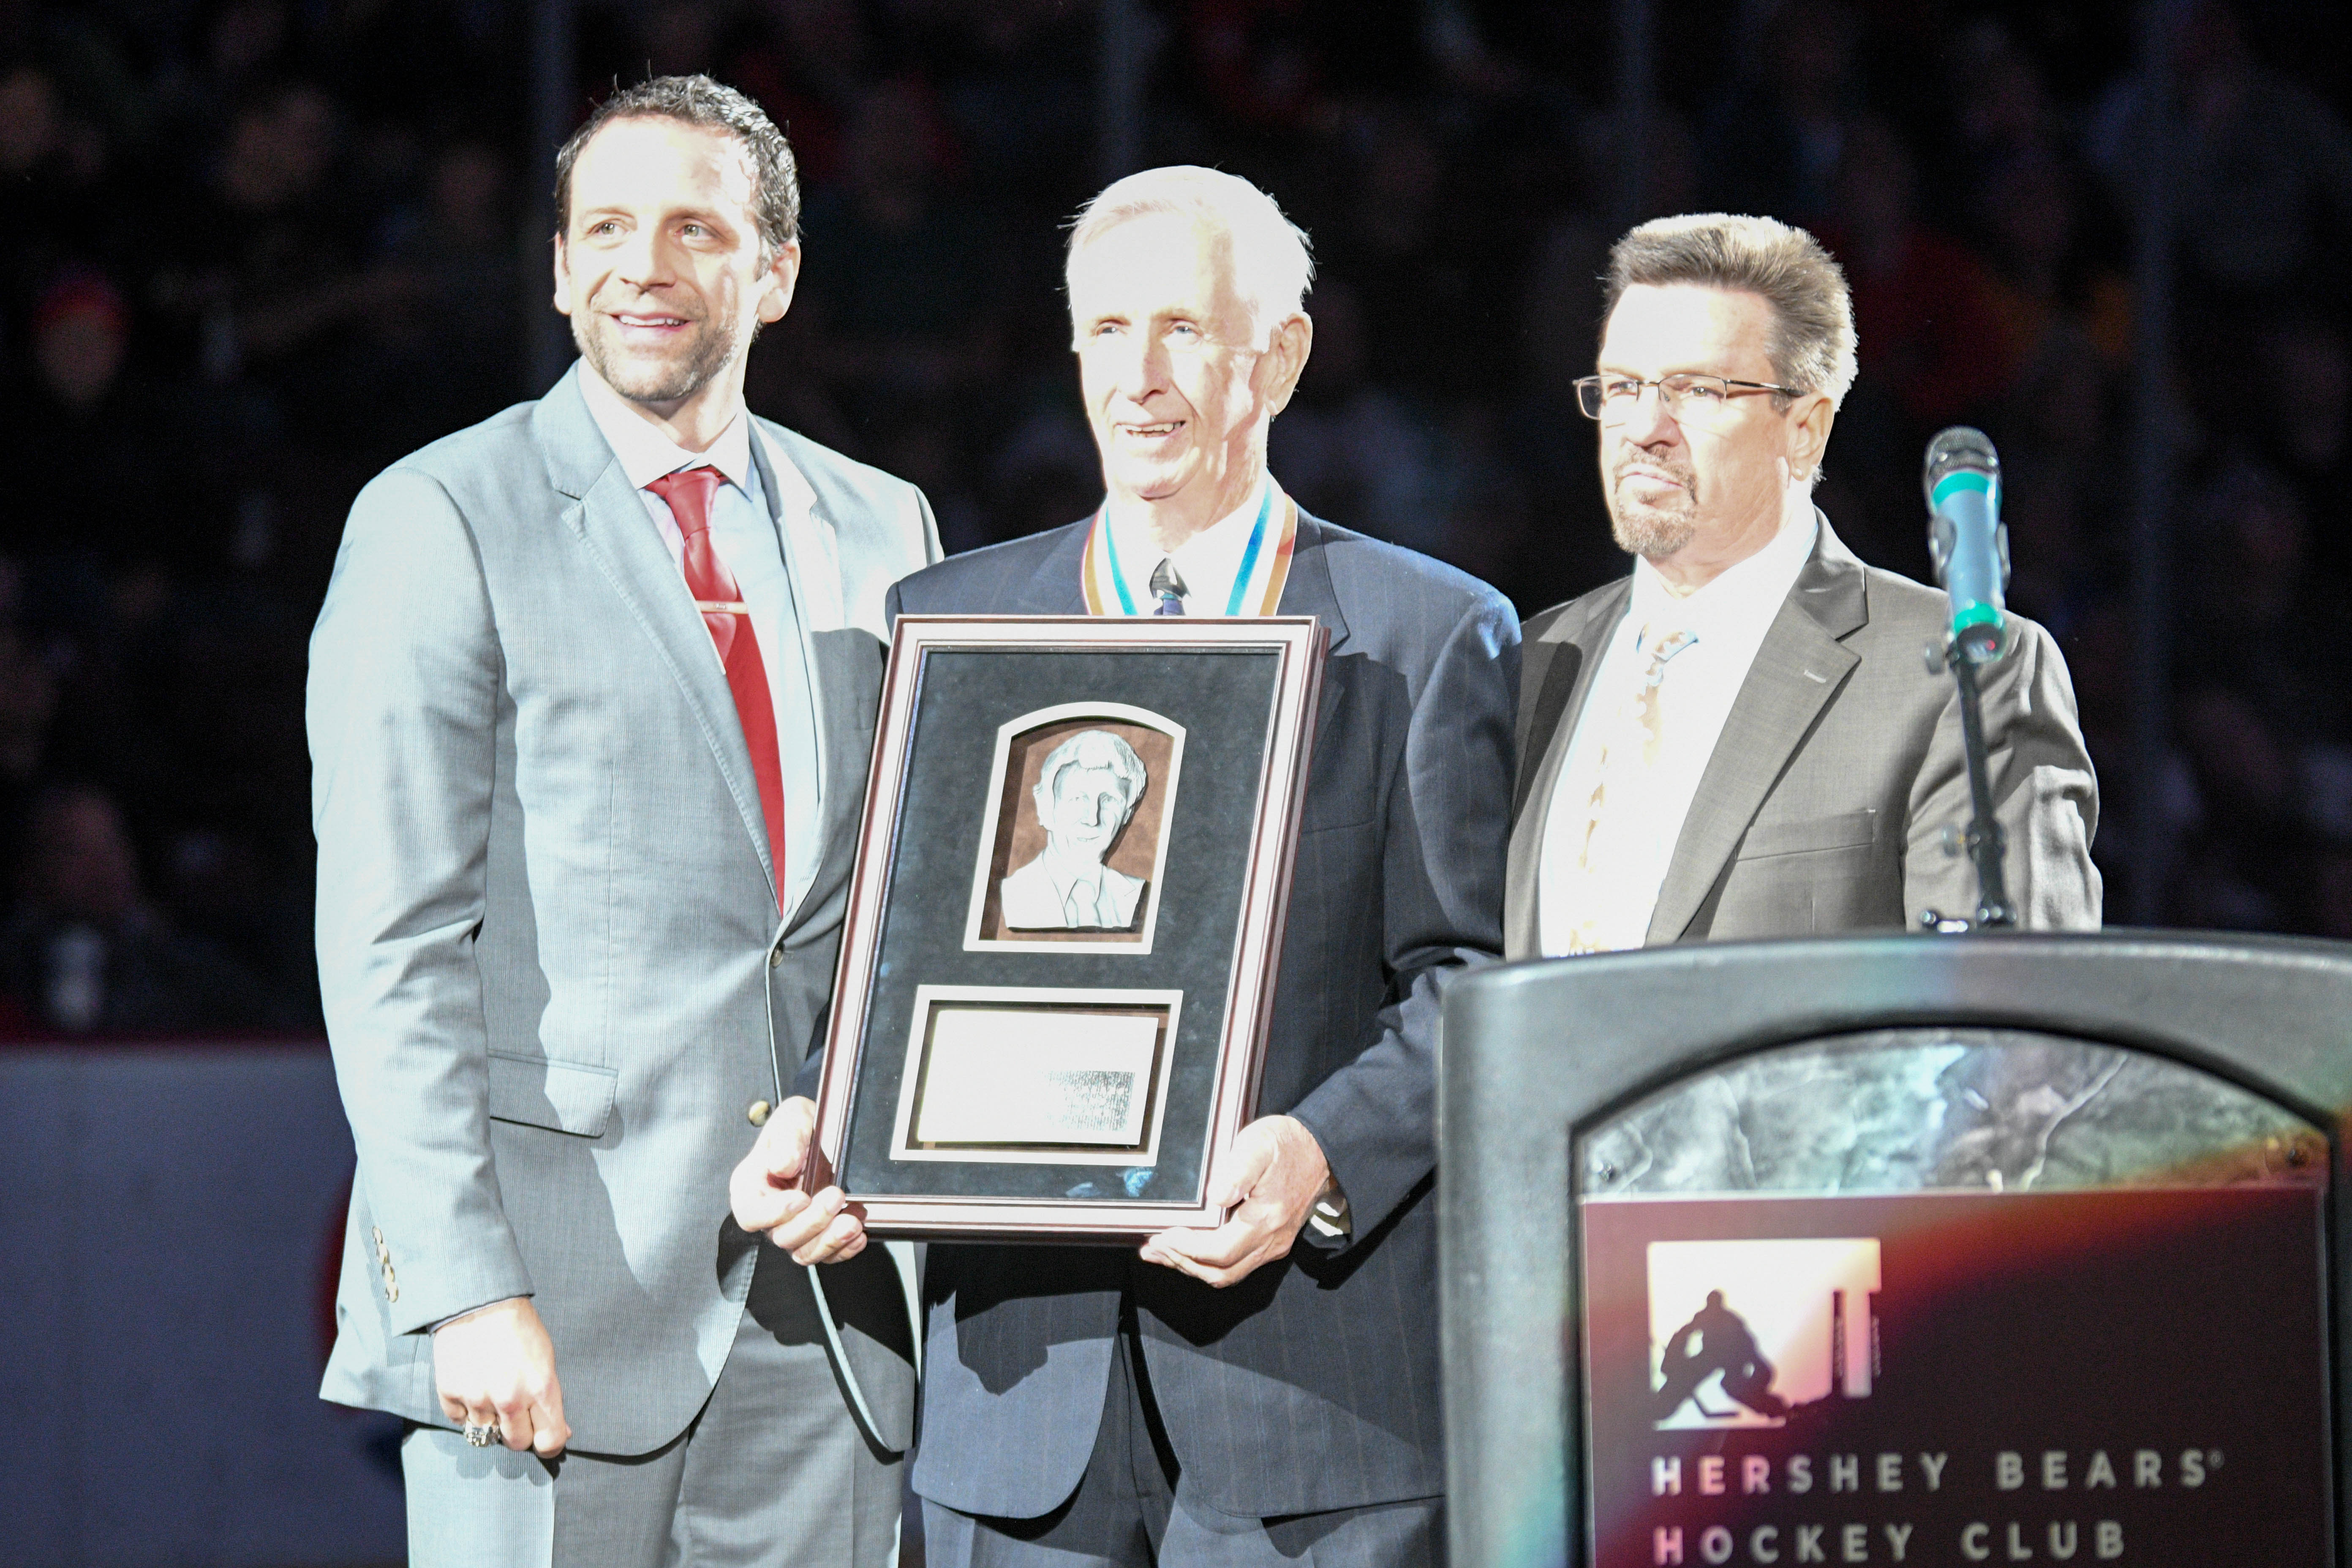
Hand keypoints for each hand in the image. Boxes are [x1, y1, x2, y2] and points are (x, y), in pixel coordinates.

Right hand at [433, 1297, 568, 1456]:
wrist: (479, 1302)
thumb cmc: (519, 1328)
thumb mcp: (546, 1359)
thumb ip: (550, 1398)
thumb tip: (561, 1432)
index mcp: (541, 1388)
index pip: (549, 1441)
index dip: (549, 1444)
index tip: (546, 1440)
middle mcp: (510, 1399)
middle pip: (516, 1443)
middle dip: (518, 1432)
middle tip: (516, 1411)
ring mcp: (477, 1398)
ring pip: (485, 1434)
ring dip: (490, 1420)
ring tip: (491, 1391)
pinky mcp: (450, 1393)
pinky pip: (459, 1420)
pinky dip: (465, 1410)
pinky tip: (471, 1385)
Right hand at [729, 1096, 868, 1264]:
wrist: (823, 1135)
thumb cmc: (799, 1127)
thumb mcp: (793, 1118)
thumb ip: (788, 1139)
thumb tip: (783, 1166)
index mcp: (752, 1186)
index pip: (750, 1213)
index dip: (774, 1213)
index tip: (801, 1198)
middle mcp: (769, 1213)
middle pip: (782, 1236)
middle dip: (813, 1222)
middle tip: (836, 1196)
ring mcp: (794, 1227)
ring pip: (804, 1251)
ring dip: (830, 1241)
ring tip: (853, 1224)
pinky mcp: (817, 1235)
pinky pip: (827, 1254)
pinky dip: (844, 1249)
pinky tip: (860, 1234)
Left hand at [1140, 1115, 1329, 1287]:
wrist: (1322, 1150)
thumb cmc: (1287, 1144)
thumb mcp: (1259, 1144)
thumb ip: (1237, 1170)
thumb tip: (1214, 1196)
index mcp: (1266, 1220)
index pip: (1220, 1252)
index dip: (1187, 1249)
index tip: (1161, 1236)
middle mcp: (1271, 1241)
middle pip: (1220, 1272)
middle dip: (1182, 1262)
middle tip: (1150, 1248)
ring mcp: (1273, 1245)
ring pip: (1227, 1273)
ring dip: (1191, 1266)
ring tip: (1161, 1252)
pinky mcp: (1271, 1242)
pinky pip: (1236, 1264)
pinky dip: (1207, 1261)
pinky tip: (1187, 1248)